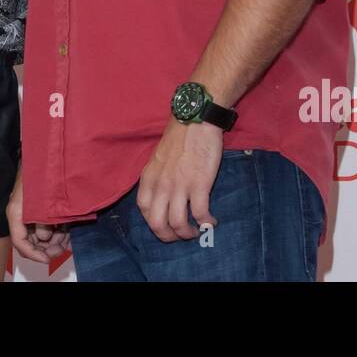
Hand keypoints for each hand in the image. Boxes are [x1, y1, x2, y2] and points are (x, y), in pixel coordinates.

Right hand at [6, 164, 70, 263]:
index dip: (33, 254)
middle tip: (63, 248)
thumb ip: (42, 220)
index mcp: (16, 213)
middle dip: (47, 248)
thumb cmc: (38, 172)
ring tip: (69, 240)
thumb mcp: (40, 199)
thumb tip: (45, 237)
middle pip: (30, 240)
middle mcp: (21, 214)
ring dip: (54, 240)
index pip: (19, 241)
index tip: (48, 259)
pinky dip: (57, 230)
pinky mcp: (40, 206)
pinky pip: (47, 224)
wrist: (44, 152)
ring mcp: (30, 210)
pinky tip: (68, 232)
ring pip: (41, 234)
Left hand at [136, 119, 222, 241]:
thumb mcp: (158, 158)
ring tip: (197, 231)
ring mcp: (179, 186)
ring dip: (188, 233)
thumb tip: (162, 197)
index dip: (154, 224)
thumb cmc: (179, 137)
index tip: (166, 226)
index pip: (144, 211)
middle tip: (181, 236)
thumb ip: (157, 177)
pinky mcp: (199, 185)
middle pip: (157, 224)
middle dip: (169, 237)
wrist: (196, 119)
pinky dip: (207, 223)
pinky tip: (212, 222)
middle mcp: (161, 185)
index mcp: (149, 177)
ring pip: (178, 224)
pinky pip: (200, 214)